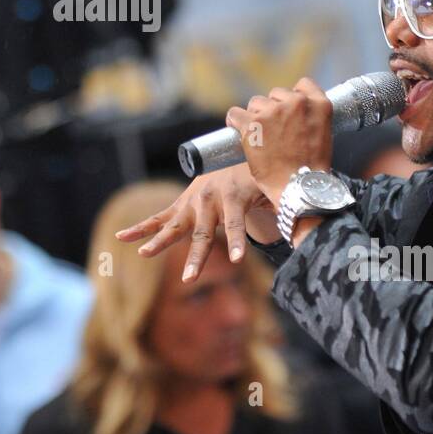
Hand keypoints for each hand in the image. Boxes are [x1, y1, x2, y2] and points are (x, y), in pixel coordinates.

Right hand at [115, 164, 276, 281]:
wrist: (232, 154)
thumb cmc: (257, 176)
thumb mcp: (273, 189)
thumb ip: (288, 210)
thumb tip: (311, 232)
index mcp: (232, 198)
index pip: (235, 224)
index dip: (236, 241)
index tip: (238, 260)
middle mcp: (208, 201)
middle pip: (201, 233)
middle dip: (196, 256)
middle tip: (189, 280)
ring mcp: (190, 204)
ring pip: (173, 227)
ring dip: (159, 241)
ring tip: (144, 254)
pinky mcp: (179, 206)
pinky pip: (157, 219)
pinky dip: (140, 228)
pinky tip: (121, 237)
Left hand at [225, 77, 333, 206]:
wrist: (300, 189)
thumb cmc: (311, 170)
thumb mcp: (322, 134)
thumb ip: (308, 117)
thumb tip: (290, 112)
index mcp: (319, 104)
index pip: (302, 85)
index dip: (292, 97)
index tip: (288, 110)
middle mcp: (297, 102)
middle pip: (276, 94)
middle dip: (273, 110)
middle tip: (274, 133)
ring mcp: (274, 111)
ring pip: (256, 103)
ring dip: (256, 118)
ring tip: (262, 139)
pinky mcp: (253, 123)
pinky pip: (235, 113)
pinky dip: (235, 122)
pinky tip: (239, 131)